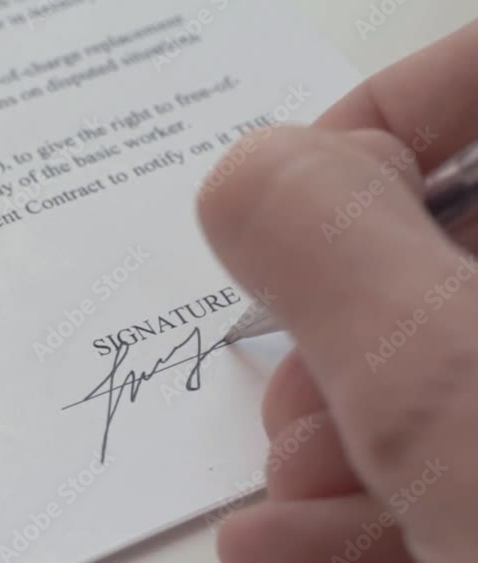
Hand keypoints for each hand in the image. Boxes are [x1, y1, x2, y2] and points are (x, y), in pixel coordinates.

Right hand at [198, 20, 477, 562]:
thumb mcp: (458, 399)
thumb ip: (328, 243)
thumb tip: (251, 172)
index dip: (396, 115)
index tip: (295, 201)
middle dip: (353, 315)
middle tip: (291, 394)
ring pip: (473, 366)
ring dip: (359, 424)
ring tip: (287, 498)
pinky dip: (394, 497)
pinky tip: (310, 542)